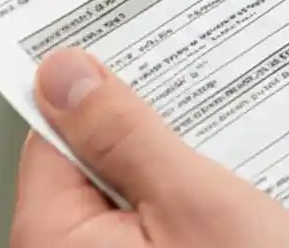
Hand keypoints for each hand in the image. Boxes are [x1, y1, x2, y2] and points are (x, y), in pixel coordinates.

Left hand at [10, 49, 288, 247]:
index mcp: (53, 242)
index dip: (98, 93)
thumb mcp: (196, 202)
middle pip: (91, 168)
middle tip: (210, 127)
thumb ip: (125, 134)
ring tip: (237, 178)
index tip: (137, 59)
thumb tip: (66, 75)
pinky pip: (151, 236)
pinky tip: (235, 219)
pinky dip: (190, 217)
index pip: (51, 136)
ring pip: (130, 202)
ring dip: (180, 179)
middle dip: (152, 139)